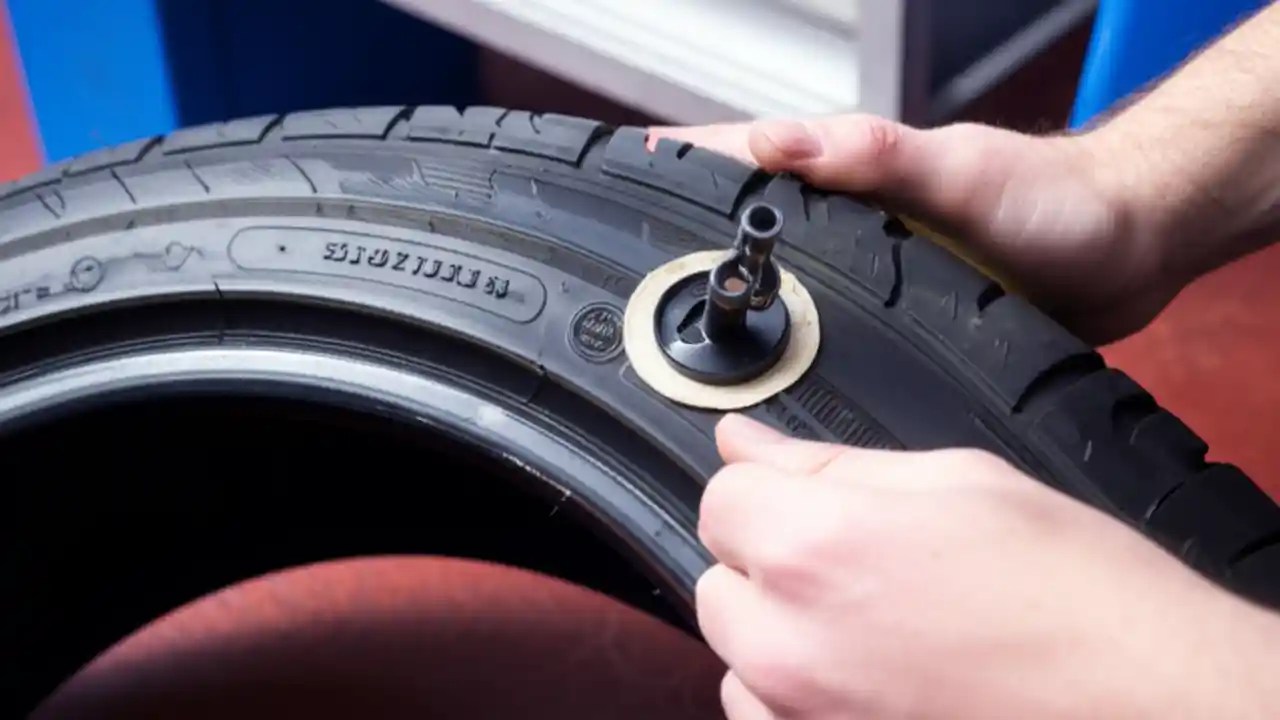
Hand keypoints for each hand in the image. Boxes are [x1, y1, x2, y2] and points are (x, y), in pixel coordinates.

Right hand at [652, 116, 1172, 343]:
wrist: (1117, 256)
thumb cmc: (1052, 203)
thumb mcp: (956, 171)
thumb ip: (874, 156)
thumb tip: (776, 144)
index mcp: (847, 170)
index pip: (742, 156)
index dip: (676, 165)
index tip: (614, 178)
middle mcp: (846, 217)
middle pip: (741, 220)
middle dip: (674, 237)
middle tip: (619, 267)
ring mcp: (866, 265)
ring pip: (776, 278)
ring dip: (723, 291)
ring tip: (663, 318)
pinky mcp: (891, 311)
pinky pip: (822, 320)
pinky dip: (784, 332)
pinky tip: (763, 357)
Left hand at [696, 414, 1279, 719]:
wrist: (1152, 704)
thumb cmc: (1077, 596)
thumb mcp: (957, 482)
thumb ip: (825, 464)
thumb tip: (744, 443)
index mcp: (813, 548)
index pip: (719, 499)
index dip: (770, 493)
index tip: (810, 503)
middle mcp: (789, 644)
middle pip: (719, 582)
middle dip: (772, 565)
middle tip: (862, 567)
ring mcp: (801, 718)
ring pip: (738, 658)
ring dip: (783, 637)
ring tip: (877, 631)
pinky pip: (764, 718)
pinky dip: (799, 698)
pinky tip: (873, 682)